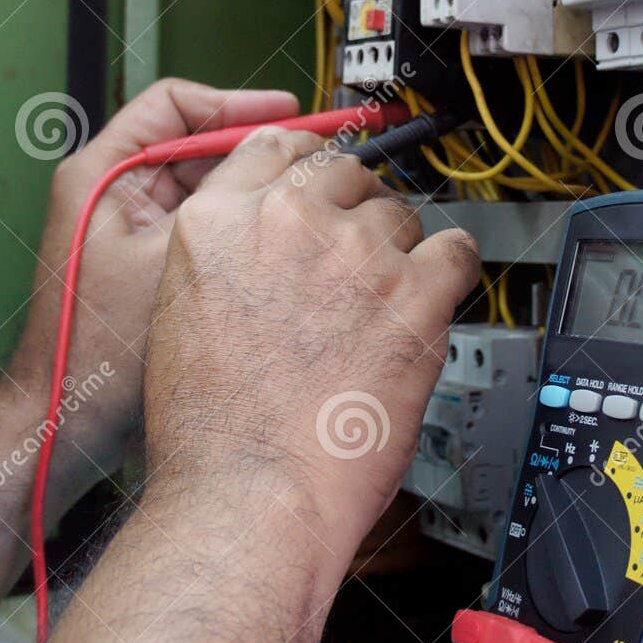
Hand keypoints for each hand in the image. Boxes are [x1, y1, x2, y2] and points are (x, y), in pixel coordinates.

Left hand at [9, 79, 299, 481]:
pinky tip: (278, 246)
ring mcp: (129, 229)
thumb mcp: (171, 259)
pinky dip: (240, 230)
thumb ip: (220, 205)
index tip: (286, 115)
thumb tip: (275, 162)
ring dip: (253, 195)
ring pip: (208, 190)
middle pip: (198, 146)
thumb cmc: (95, 349)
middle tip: (312, 162)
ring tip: (303, 204)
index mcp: (102, 174)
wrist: (68, 418)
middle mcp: (112, 194)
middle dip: (256, 153)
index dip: (236, 104)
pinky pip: (204, 229)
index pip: (175, 105)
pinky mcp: (147, 263)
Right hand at [143, 131, 479, 593]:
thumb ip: (231, 260)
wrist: (251, 494)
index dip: (309, 168)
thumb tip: (273, 252)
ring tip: (386, 309)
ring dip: (400, 253)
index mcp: (218, 222)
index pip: (277, 148)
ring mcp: (355, 252)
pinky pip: (458, 251)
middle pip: (347, 173)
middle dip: (356, 213)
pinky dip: (454, 272)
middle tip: (358, 264)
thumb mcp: (184, 316)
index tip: (327, 186)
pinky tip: (439, 300)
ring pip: (401, 216)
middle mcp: (287, 221)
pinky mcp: (415, 293)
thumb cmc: (214, 435)